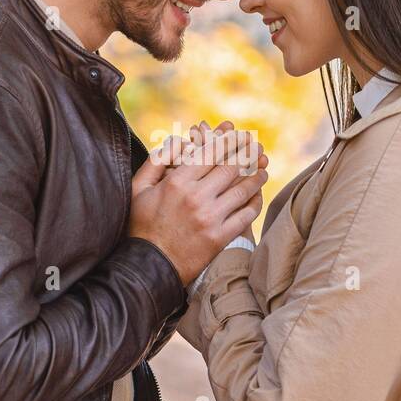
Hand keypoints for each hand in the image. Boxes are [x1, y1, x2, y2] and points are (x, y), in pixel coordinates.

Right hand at [130, 127, 267, 284]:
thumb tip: (176, 141)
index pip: (209, 153)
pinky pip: (245, 216)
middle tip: (255, 145)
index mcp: (177, 182)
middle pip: (229, 168)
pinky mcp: (219, 237)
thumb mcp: (137, 189)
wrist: (149, 267)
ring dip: (255, 176)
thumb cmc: (141, 226)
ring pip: (241, 190)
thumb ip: (155, 161)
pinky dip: (254, 202)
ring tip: (262, 168)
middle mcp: (196, 197)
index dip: (226, 140)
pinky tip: (257, 195)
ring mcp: (210, 218)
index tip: (236, 133)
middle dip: (245, 153)